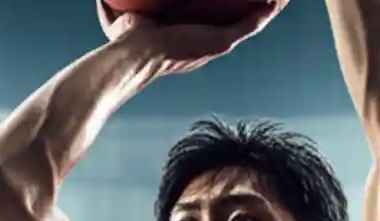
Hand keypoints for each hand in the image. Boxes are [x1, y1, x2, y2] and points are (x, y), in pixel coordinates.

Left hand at [97, 0, 285, 74]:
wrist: (131, 56)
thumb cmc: (123, 42)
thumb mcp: (118, 16)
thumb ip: (111, 3)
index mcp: (189, 36)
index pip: (214, 17)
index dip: (227, 2)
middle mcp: (208, 42)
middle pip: (238, 17)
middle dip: (254, 1)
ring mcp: (217, 43)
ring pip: (252, 18)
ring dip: (269, 4)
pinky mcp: (223, 42)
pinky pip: (253, 21)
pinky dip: (268, 9)